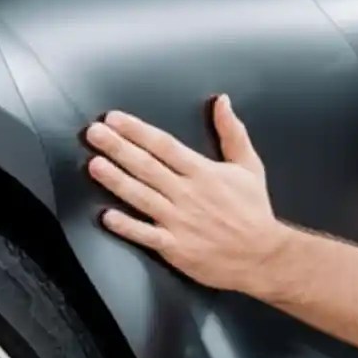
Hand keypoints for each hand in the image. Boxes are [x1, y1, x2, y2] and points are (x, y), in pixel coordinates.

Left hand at [83, 94, 291, 293]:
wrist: (263, 256)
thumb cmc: (254, 210)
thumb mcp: (250, 166)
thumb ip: (232, 132)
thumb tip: (222, 100)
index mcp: (203, 172)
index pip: (164, 146)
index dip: (137, 131)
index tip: (115, 119)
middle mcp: (187, 194)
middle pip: (147, 166)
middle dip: (118, 148)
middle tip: (94, 133)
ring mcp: (179, 221)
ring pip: (141, 196)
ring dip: (116, 180)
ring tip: (94, 164)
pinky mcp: (175, 247)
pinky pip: (145, 234)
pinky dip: (126, 226)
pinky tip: (106, 215)